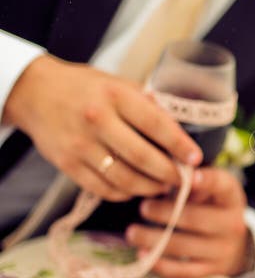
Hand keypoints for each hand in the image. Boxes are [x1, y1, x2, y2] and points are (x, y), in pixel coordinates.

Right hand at [4, 55, 201, 200]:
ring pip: (124, 178)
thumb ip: (148, 104)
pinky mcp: (67, 164)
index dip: (179, 144)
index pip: (156, 124)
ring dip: (149, 188)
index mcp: (117, 96)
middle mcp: (98, 120)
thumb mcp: (120, 84)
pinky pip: (102, 188)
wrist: (36, 93)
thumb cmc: (88, 88)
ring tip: (163, 187)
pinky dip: (124, 193)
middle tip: (183, 180)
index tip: (195, 158)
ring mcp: (80, 144)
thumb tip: (181, 129)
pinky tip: (135, 189)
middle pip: (142, 157)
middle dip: (169, 174)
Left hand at [126, 167, 250, 277]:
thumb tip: (163, 174)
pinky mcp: (211, 272)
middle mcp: (232, 224)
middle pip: (196, 218)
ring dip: (154, 239)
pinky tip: (142, 254)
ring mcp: (222, 250)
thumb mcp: (213, 192)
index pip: (222, 186)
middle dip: (165, 213)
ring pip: (185, 246)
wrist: (238, 247)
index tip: (189, 176)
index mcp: (231, 198)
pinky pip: (183, 271)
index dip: (207, 181)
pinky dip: (160, 264)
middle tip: (143, 207)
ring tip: (132, 233)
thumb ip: (193, 183)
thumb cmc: (214, 209)